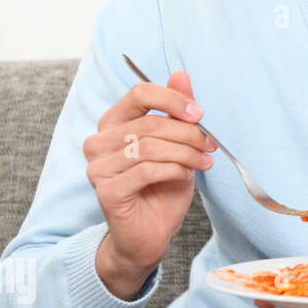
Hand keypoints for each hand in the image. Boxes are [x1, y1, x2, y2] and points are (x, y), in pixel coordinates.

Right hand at [85, 70, 213, 297]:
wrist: (150, 233)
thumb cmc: (162, 187)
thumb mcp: (177, 144)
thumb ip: (176, 111)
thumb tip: (181, 74)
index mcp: (113, 123)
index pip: (139, 93)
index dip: (172, 99)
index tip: (199, 114)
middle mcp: (98, 142)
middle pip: (149, 122)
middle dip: (188, 133)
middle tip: (210, 145)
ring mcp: (98, 167)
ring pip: (150, 147)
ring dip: (186, 153)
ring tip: (205, 162)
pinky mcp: (105, 190)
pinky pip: (147, 170)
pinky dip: (175, 171)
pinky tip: (187, 176)